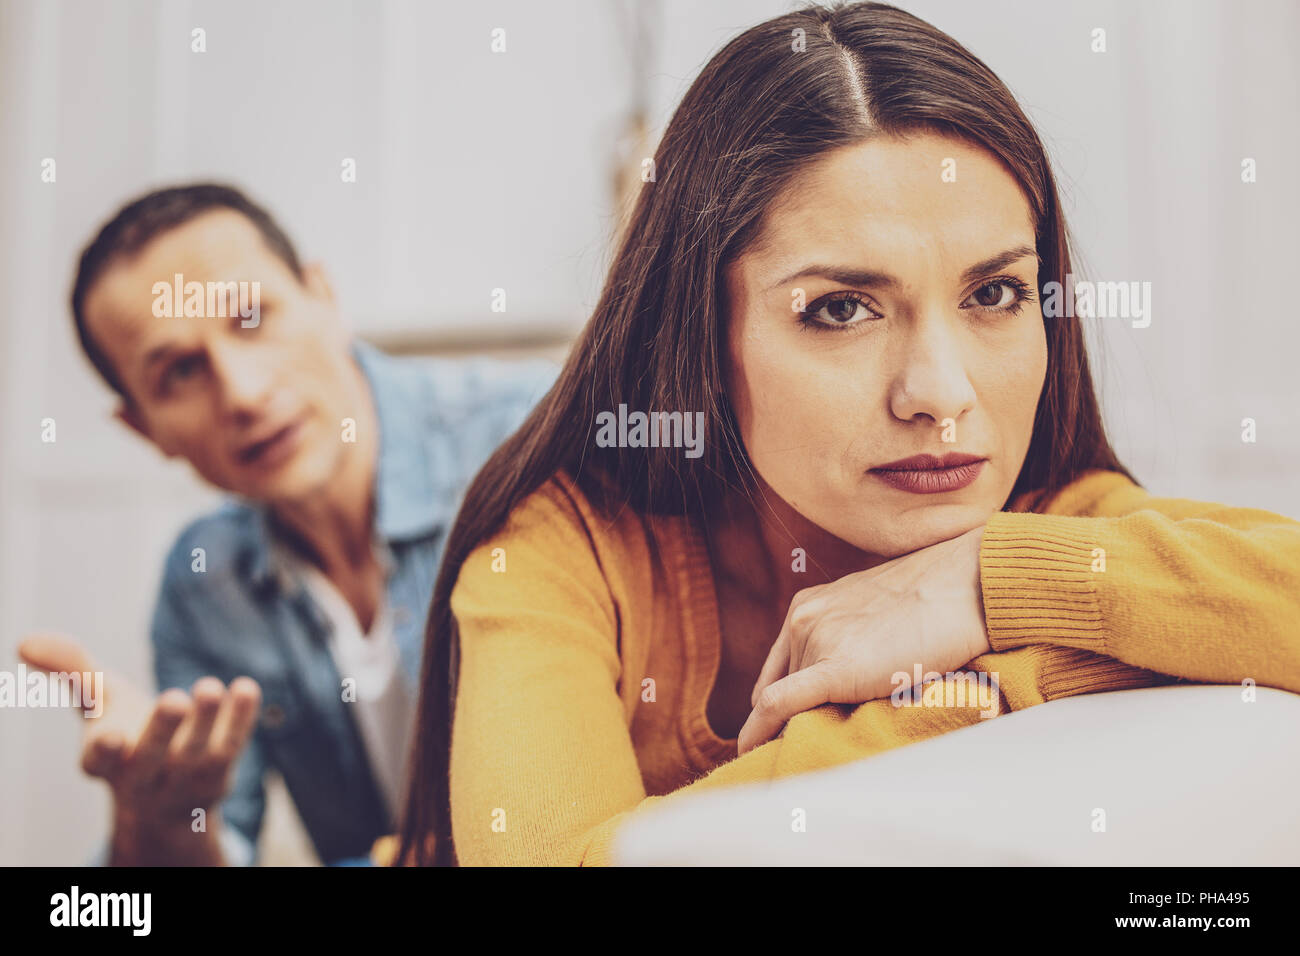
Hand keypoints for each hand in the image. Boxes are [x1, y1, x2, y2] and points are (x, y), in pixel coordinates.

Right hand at [18, 633, 260, 864]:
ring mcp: (183, 780)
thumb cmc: (124, 733)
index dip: (105, 750)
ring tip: (210, 686)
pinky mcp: (218, 777)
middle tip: (174, 698)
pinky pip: (232, 748)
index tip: (110, 737)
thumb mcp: (97, 700)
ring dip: (206, 722)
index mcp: (105, 760)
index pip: (100, 761)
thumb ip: (69, 669)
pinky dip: (241, 719)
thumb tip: (25, 641)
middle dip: (162, 730)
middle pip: (152, 758)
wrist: (163, 794)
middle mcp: (143, 776)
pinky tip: (246, 687)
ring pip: (197, 755)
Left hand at [738, 525, 990, 752]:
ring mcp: (816, 641)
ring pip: (790, 703)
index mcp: (807, 606)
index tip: (770, 733)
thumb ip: (845, 641)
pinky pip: (781, 704)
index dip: (772, 706)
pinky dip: (761, 730)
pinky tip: (749, 750)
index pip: (778, 670)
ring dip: (802, 725)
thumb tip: (837, 684)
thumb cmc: (935, 601)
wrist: (966, 585)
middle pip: (783, 689)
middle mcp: (802, 620)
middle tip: (802, 748)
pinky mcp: (835, 667)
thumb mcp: (872, 614)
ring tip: (825, 744)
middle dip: (792, 719)